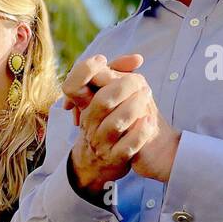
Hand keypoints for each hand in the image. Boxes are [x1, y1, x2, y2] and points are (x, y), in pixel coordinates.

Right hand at [66, 53, 168, 196]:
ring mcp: (101, 142)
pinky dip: (141, 131)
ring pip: (116, 123)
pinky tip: (149, 120)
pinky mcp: (115, 158)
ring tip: (147, 97)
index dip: (86, 69)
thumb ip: (117, 74)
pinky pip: (129, 145)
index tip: (103, 61)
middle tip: (140, 82)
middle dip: (124, 86)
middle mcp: (89, 123)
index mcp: (83, 106)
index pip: (73, 86)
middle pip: (102, 100)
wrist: (97, 163)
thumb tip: (138, 58)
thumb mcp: (103, 99)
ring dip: (134, 107)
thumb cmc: (105, 122)